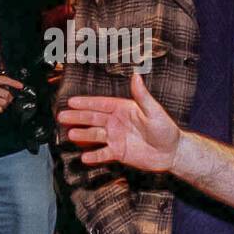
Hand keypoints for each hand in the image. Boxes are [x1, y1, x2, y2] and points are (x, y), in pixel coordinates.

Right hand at [58, 73, 181, 171]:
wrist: (171, 152)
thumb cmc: (166, 129)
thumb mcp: (154, 111)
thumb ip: (142, 96)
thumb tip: (136, 76)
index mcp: (123, 109)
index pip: (101, 104)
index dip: (86, 103)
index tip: (71, 101)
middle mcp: (116, 122)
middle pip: (93, 118)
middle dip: (77, 117)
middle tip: (61, 116)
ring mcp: (116, 138)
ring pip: (95, 135)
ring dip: (82, 135)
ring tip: (70, 135)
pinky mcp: (118, 153)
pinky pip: (103, 153)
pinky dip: (94, 155)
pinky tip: (84, 157)